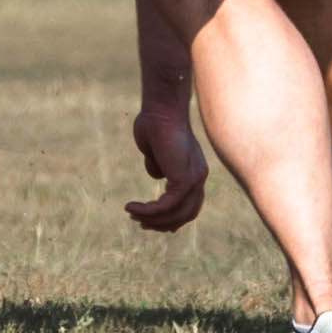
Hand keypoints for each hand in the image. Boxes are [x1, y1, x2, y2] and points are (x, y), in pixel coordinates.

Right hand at [123, 95, 208, 231]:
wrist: (161, 109)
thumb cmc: (155, 123)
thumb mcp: (155, 150)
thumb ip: (158, 164)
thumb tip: (158, 176)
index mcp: (194, 170)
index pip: (189, 203)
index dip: (172, 215)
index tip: (150, 218)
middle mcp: (198, 177)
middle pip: (187, 213)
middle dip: (164, 222)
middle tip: (141, 223)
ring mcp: (194, 179)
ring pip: (176, 213)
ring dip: (153, 219)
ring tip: (133, 215)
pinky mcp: (184, 180)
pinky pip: (166, 206)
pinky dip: (148, 211)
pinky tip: (132, 208)